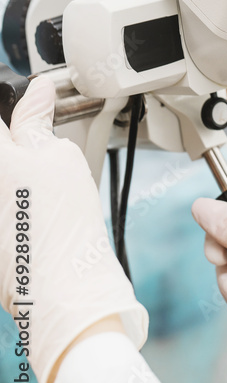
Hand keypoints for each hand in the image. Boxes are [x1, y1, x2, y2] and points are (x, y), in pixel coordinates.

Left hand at [0, 75, 147, 382]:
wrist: (64, 293)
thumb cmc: (63, 227)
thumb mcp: (57, 155)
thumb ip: (36, 118)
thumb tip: (37, 90)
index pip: (1, 115)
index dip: (16, 109)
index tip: (28, 112)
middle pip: (5, 152)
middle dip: (17, 147)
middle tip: (36, 151)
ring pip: (6, 183)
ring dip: (16, 178)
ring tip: (35, 189)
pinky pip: (6, 209)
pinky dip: (14, 206)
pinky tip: (30, 215)